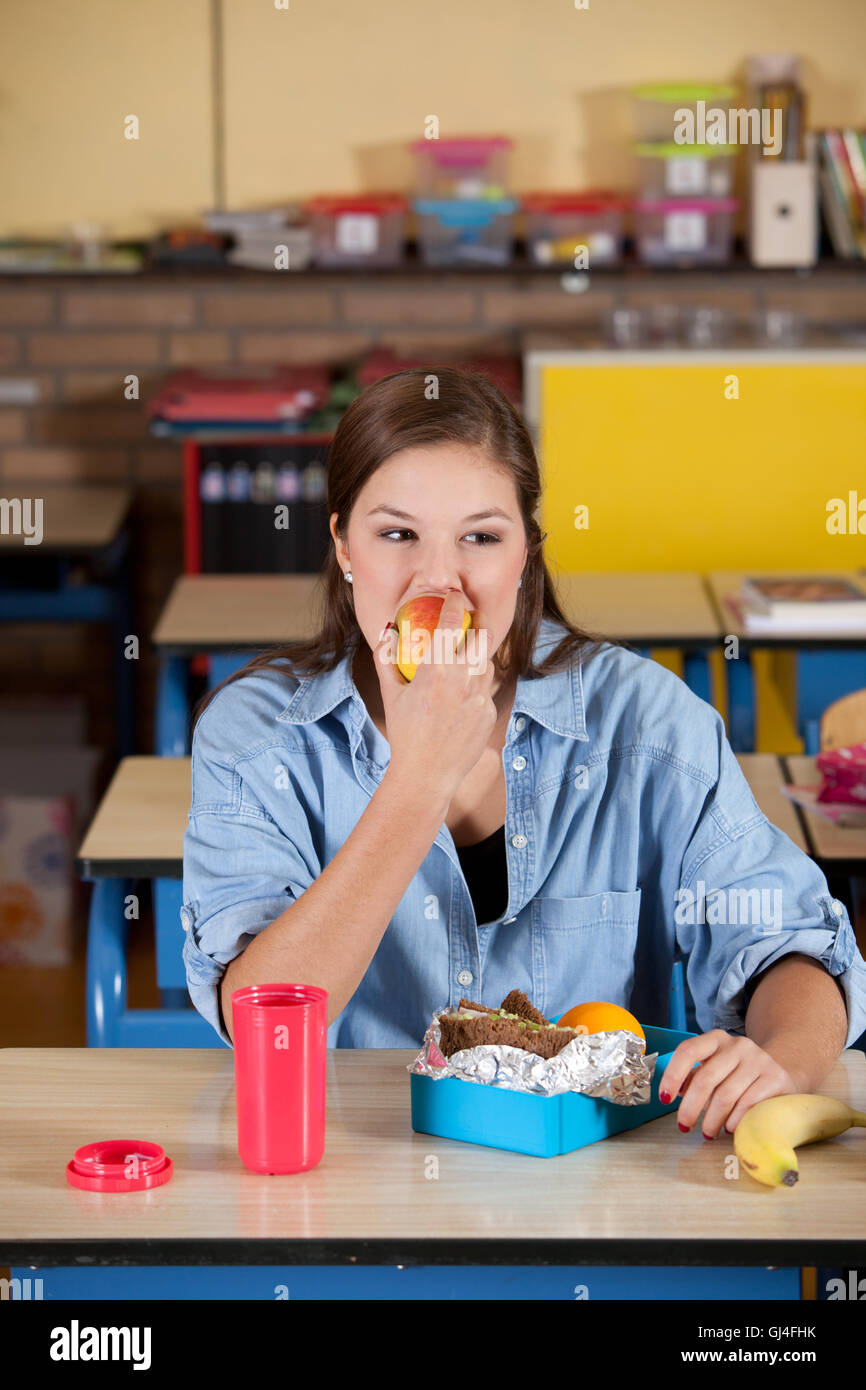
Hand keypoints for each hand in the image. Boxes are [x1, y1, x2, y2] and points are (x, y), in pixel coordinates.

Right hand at [373, 588, 497, 800]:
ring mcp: (480, 697)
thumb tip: (386, 632)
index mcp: (437, 671)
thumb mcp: (391, 694)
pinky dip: (476, 684)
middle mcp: (463, 680)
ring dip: (478, 655)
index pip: (453, 624)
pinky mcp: (489, 713)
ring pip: (487, 663)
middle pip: (483, 637)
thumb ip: (386, 659)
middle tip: (471, 618)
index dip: (456, 604)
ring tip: (465, 655)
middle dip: (480, 622)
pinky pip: (485, 689)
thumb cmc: (405, 734)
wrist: (426, 775)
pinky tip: (462, 694)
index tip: (454, 596)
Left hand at [658, 1029, 800, 1139]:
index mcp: (716, 1039)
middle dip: (690, 1108)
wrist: (781, 1074)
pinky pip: (747, 1105)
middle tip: (684, 1126)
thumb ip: (693, 1078)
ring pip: (725, 1096)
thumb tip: (672, 1093)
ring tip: (708, 1132)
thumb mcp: (714, 1071)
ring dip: (712, 1120)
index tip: (664, 1099)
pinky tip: (729, 1128)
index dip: (672, 1076)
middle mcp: (738, 1045)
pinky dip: (734, 1121)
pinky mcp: (776, 1078)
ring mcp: (758, 1060)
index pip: (688, 1051)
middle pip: (705, 1079)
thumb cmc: (738, 1076)